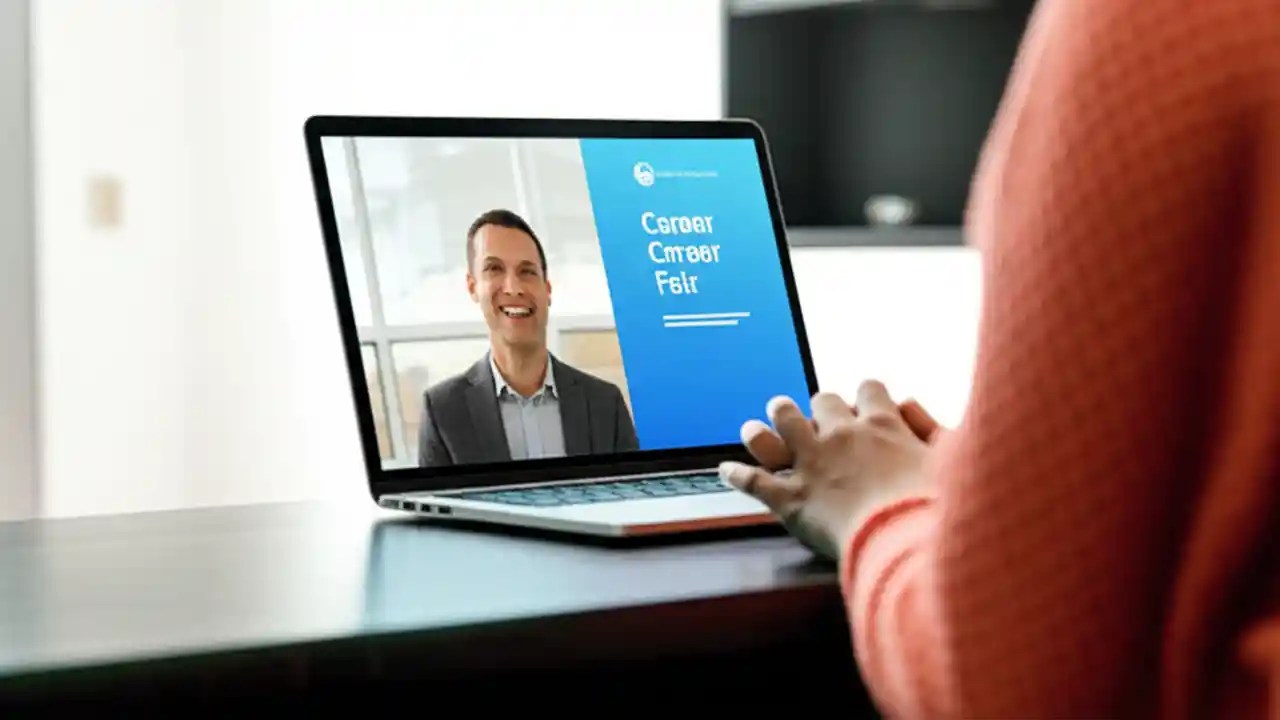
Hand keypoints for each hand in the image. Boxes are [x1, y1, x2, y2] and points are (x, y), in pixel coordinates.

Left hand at [719, 381, 935, 561]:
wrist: (905, 543)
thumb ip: (939, 431)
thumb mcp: (954, 463)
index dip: (865, 396)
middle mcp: (842, 435)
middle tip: (811, 419)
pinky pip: (755, 480)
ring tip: (755, 428)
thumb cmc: (937, 509)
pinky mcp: (792, 497)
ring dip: (768, 426)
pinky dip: (737, 475)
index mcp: (882, 425)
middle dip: (815, 408)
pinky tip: (725, 470)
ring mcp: (812, 463)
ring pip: (780, 425)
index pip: (869, 389)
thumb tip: (915, 407)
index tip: (864, 405)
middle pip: (821, 400)